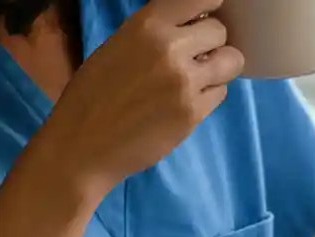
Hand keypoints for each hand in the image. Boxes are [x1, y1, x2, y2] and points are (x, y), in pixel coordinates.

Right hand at [36, 0, 243, 195]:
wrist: (83, 145)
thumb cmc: (92, 95)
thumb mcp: (118, 46)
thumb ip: (155, 34)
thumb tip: (190, 28)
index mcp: (147, 25)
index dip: (209, 7)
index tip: (206, 17)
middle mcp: (170, 48)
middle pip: (219, 31)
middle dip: (210, 43)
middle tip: (194, 58)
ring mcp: (185, 82)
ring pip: (231, 62)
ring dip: (218, 69)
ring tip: (196, 80)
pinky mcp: (193, 113)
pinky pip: (220, 93)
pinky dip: (208, 96)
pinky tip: (184, 103)